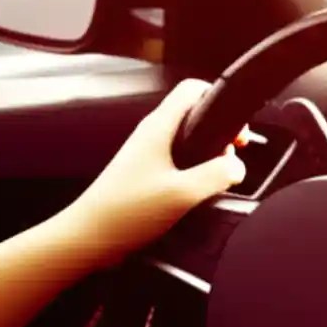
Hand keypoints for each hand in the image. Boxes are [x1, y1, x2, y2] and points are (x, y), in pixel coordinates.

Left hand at [64, 79, 245, 264]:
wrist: (89, 236)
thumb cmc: (127, 212)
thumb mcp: (182, 193)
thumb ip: (217, 175)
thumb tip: (237, 167)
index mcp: (158, 127)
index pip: (192, 90)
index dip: (220, 100)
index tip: (235, 130)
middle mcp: (151, 133)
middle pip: (194, 115)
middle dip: (219, 132)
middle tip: (231, 156)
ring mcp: (146, 153)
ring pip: (187, 139)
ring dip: (208, 154)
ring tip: (217, 177)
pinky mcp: (144, 172)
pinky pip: (177, 160)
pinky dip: (194, 169)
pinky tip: (197, 192)